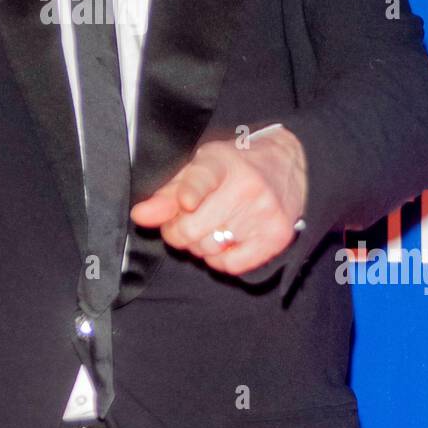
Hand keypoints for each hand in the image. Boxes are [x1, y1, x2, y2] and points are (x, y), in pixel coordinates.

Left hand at [129, 128, 306, 276]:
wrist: (287, 165)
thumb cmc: (234, 168)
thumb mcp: (198, 169)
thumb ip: (167, 194)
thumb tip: (141, 217)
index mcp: (220, 162)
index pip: (203, 178)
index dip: (192, 192)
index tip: (186, 201)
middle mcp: (246, 185)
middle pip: (193, 229)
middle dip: (179, 232)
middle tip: (185, 223)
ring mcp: (264, 211)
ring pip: (209, 249)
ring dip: (200, 246)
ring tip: (211, 227)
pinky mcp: (277, 235)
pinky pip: (232, 265)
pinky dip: (221, 260)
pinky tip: (227, 241)